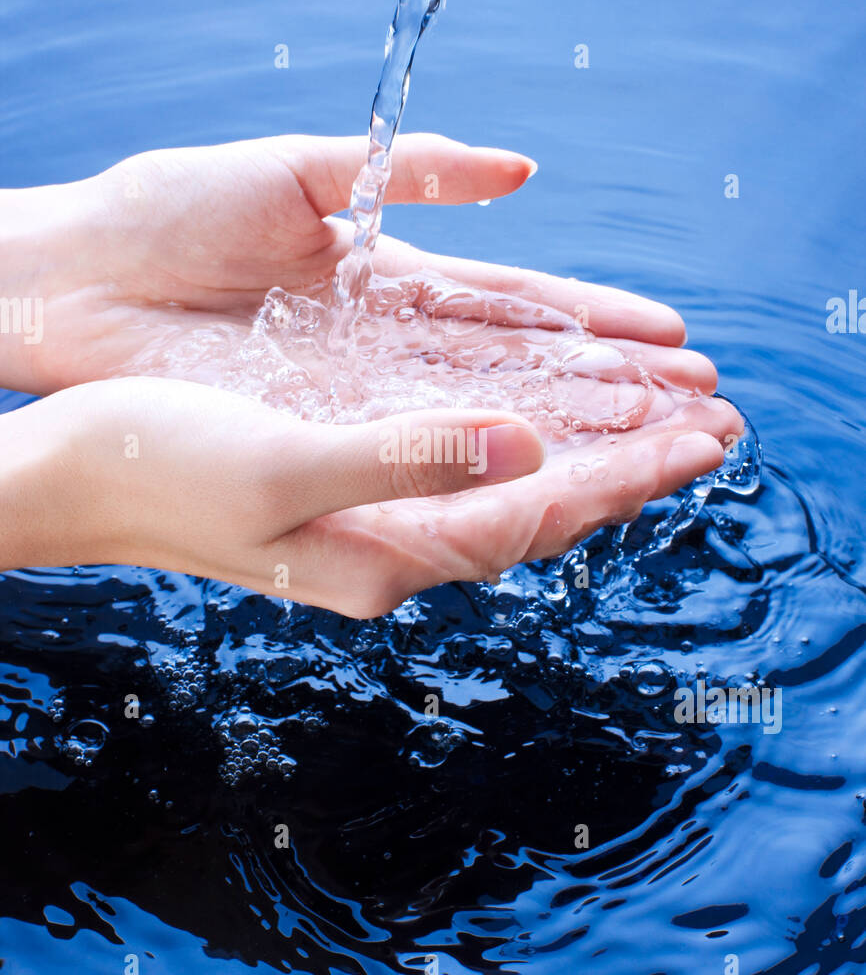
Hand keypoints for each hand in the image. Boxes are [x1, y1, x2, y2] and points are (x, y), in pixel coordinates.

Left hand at [0, 134, 714, 412]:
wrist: (78, 278)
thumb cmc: (171, 210)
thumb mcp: (298, 170)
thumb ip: (411, 171)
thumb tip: (525, 172)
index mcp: (392, 275)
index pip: (519, 305)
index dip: (598, 322)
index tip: (672, 339)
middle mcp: (388, 350)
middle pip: (524, 375)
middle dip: (616, 394)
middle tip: (706, 410)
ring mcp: (359, 402)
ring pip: (490, 427)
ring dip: (578, 442)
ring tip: (663, 453)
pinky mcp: (320, 442)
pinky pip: (426, 462)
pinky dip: (495, 473)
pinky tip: (560, 485)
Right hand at [0, 377, 738, 616]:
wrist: (71, 475)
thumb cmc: (158, 466)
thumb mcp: (284, 459)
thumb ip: (407, 455)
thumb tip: (528, 445)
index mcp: (382, 555)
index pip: (535, 518)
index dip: (626, 477)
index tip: (703, 440)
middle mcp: (389, 549)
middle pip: (540, 510)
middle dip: (630, 469)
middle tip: (716, 427)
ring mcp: (369, 524)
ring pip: (508, 488)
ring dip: (588, 452)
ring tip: (657, 419)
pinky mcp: (349, 490)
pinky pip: (462, 469)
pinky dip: (522, 439)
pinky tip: (546, 419)